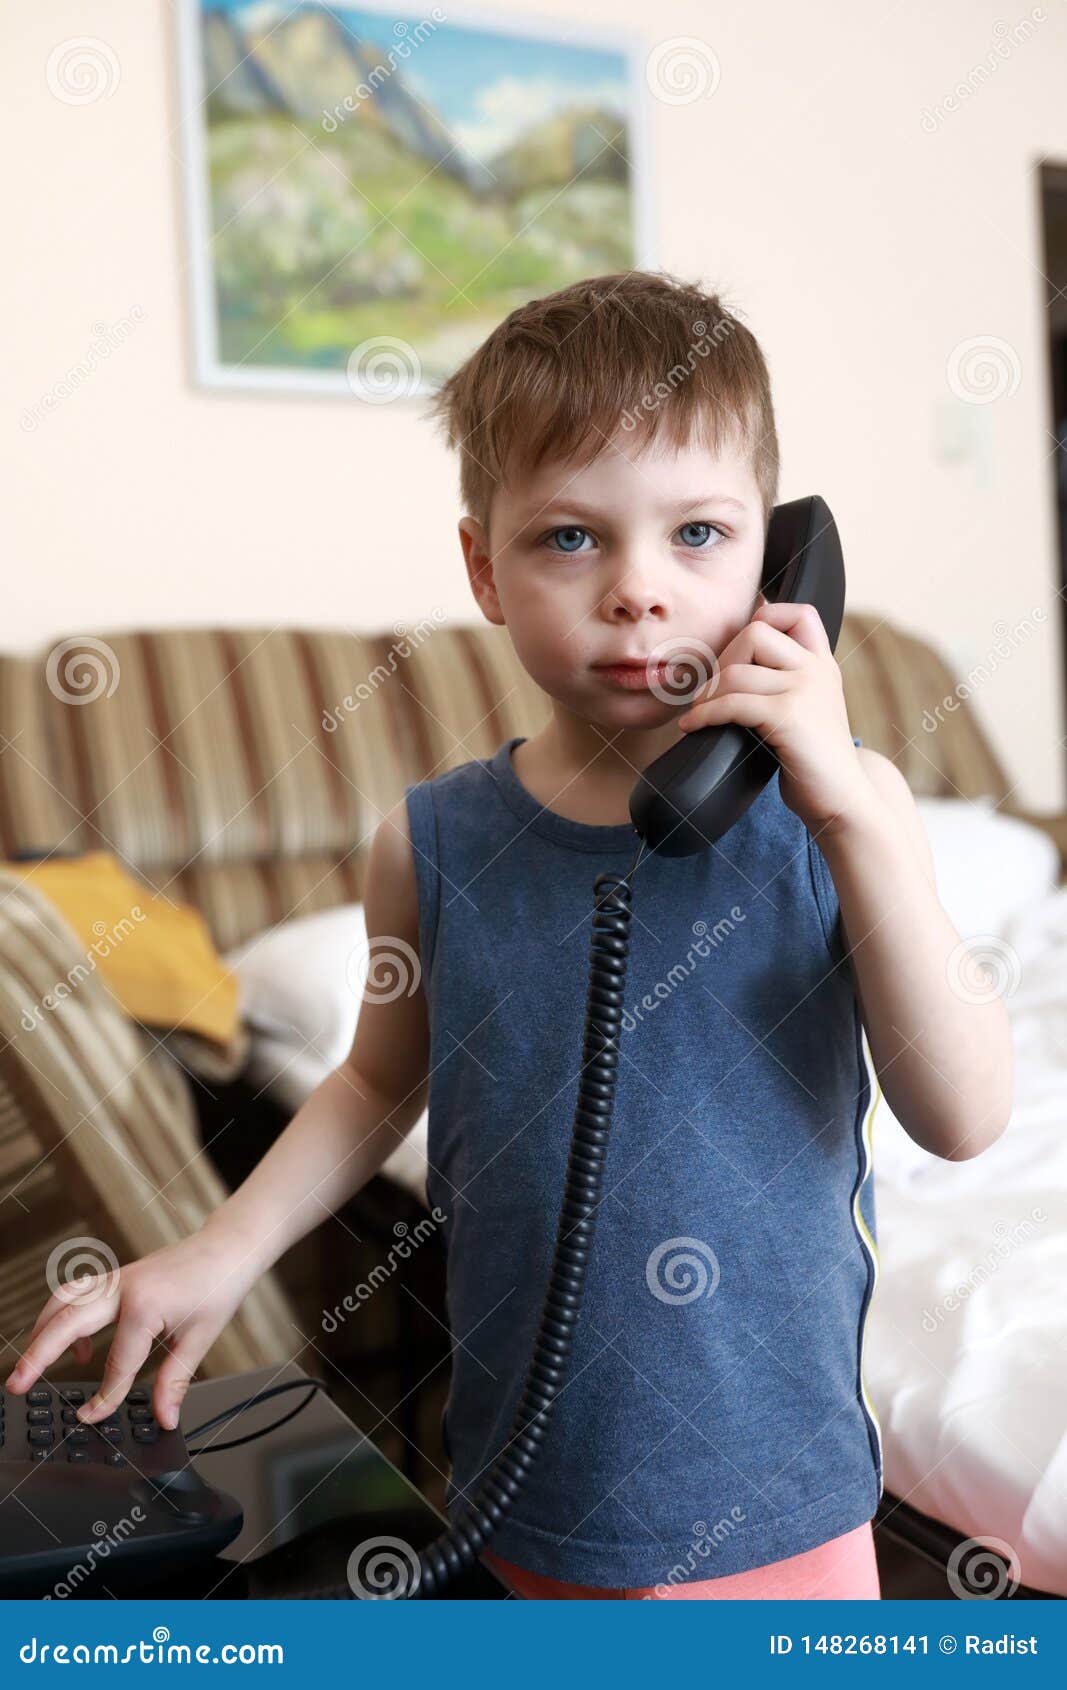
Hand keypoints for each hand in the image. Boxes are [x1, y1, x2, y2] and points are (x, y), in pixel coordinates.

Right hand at [3, 1226, 262, 1430]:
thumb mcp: (200, 1340)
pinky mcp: (117, 1279)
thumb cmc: (218, 1287)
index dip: (104, 1397)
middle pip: (67, 1322)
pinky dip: (62, 1318)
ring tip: (30, 1365)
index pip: (116, 1362)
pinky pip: (77, 1295)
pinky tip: (77, 1349)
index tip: (90, 1417)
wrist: (227, 1248)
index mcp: (144, 1306)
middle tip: (16, 1385)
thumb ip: (174, 1381)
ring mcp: (116, 1279)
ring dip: (42, 1332)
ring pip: (63, 1302)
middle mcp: (122, 1288)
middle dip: (38, 1355)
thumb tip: (164, 1417)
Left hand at [675, 600, 871, 834]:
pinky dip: (704, 714)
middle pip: (755, 633)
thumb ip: (785, 681)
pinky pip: (732, 703)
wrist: (841, 801)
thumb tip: (737, 660)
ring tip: (699, 712)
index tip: (740, 649)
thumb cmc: (814, 762)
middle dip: (723, 660)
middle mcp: (816, 671)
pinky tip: (693, 726)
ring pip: (736, 672)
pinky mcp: (789, 717)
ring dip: (707, 694)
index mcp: (822, 665)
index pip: (799, 612)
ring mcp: (805, 691)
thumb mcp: (807, 710)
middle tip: (713, 692)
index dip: (765, 617)